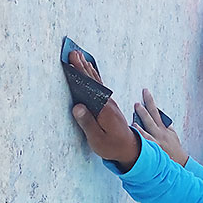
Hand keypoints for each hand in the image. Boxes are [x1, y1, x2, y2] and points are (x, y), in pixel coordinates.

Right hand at [68, 51, 139, 170]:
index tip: (72, 61)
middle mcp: (108, 103)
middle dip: (83, 66)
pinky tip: (90, 73)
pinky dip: (93, 78)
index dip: (80, 73)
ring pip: (97, 82)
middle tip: (73, 52)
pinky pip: (100, 88)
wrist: (130, 150)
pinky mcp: (109, 106)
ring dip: (88, 69)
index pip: (89, 86)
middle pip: (93, 81)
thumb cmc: (112, 146)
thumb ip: (87, 123)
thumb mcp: (97, 139)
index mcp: (104, 109)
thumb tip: (77, 107)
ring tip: (80, 57)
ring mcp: (109, 104)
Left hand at [134, 88, 187, 165]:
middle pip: (151, 119)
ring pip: (148, 131)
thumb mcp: (172, 134)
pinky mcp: (155, 150)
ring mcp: (157, 142)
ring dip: (141, 124)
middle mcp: (160, 133)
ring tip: (134, 119)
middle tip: (136, 104)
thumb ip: (164, 125)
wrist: (180, 162)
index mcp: (164, 128)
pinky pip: (146, 143)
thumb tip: (157, 115)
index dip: (150, 100)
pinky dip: (141, 137)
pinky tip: (134, 133)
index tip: (145, 91)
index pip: (156, 111)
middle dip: (144, 110)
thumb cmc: (174, 148)